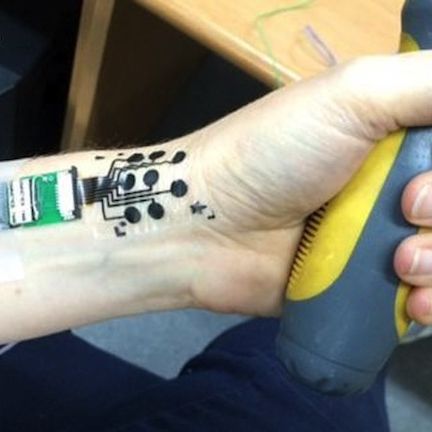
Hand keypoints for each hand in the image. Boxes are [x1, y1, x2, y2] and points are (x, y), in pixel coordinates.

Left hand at [189, 52, 431, 320]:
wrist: (206, 229)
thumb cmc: (270, 154)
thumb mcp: (350, 96)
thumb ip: (423, 85)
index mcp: (393, 137)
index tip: (415, 183)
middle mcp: (391, 187)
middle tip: (404, 209)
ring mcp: (378, 240)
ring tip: (397, 263)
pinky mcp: (362, 289)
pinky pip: (422, 303)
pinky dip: (427, 306)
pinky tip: (412, 301)